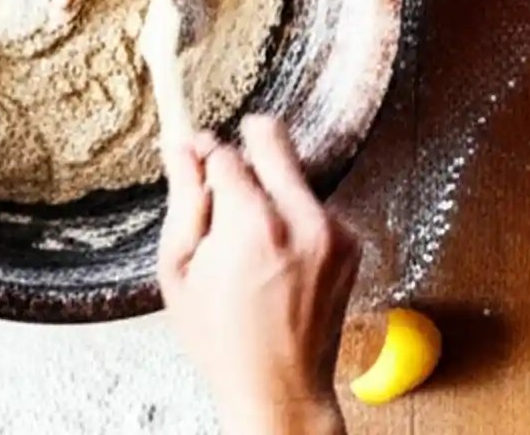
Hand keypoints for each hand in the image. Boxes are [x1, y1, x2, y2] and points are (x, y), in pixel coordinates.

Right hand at [157, 115, 358, 434]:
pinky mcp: (350, 242)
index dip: (202, 151)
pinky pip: (313, 204)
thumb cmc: (221, 339)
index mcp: (253, 226)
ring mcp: (334, 230)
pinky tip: (272, 253)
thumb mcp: (180, 269)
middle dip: (244, 146)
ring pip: (294, 173)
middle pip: (273, 141)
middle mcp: (303, 219)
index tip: (190, 154)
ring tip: (245, 234)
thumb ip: (183, 199)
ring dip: (268, 185)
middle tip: (220, 174)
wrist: (279, 388)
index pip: (226, 153)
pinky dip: (291, 214)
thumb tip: (179, 147)